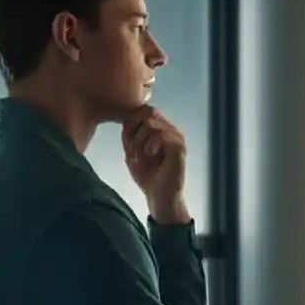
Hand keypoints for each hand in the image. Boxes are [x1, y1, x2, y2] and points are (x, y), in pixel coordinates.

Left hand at [122, 105, 188, 222]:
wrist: (158, 196)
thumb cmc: (147, 175)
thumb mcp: (131, 150)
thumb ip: (129, 133)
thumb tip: (126, 117)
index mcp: (161, 128)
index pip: (145, 109)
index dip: (130, 121)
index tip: (125, 141)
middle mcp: (171, 129)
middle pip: (149, 111)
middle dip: (134, 128)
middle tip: (131, 148)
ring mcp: (177, 137)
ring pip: (152, 123)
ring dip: (139, 139)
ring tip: (138, 155)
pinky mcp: (179, 148)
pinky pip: (161, 135)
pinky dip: (149, 145)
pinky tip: (148, 155)